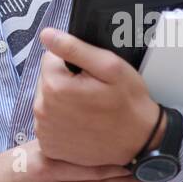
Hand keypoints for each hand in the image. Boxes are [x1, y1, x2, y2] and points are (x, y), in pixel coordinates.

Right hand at [0, 138, 142, 181]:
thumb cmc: (8, 165)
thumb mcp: (32, 146)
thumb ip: (59, 142)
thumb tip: (87, 131)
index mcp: (46, 161)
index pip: (87, 159)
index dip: (111, 157)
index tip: (129, 151)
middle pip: (95, 181)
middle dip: (122, 177)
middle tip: (143, 170)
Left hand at [32, 27, 163, 167]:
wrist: (139, 141)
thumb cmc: (128, 103)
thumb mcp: (109, 67)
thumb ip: (74, 48)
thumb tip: (46, 34)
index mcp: (55, 87)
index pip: (49, 59)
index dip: (71, 64)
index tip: (89, 77)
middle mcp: (43, 110)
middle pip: (46, 80)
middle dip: (65, 83)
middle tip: (91, 94)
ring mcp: (44, 131)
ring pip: (46, 101)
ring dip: (63, 102)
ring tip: (88, 110)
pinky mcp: (49, 146)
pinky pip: (48, 123)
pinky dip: (61, 122)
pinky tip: (81, 125)